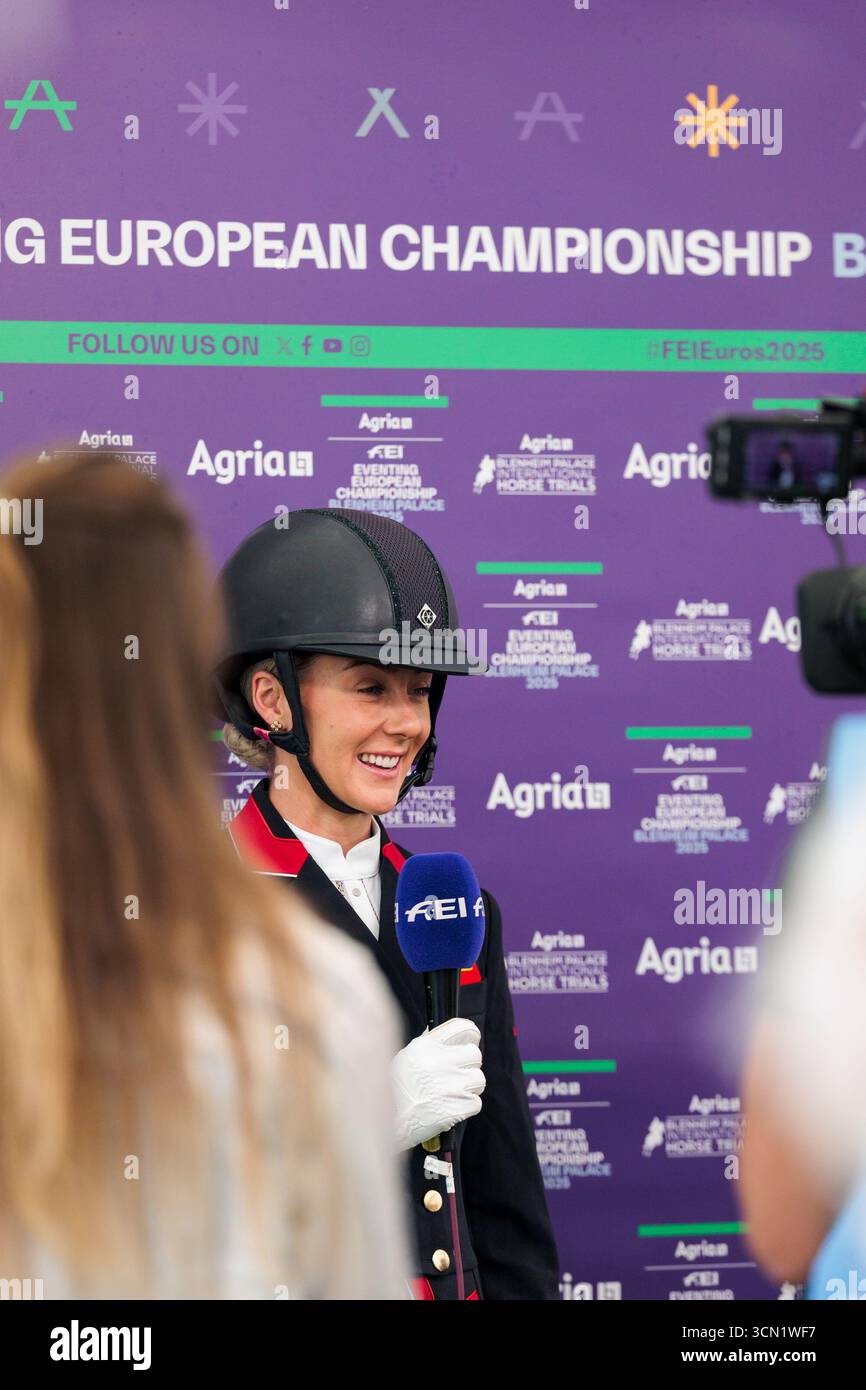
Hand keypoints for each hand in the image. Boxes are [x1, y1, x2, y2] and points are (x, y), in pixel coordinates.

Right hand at [390, 1017, 485, 1151]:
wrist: (379, 1122)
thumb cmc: (392, 1091)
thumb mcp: (405, 1058)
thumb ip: (428, 1046)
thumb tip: (447, 1037)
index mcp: (426, 1046)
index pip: (464, 1028)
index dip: (470, 1037)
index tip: (468, 1044)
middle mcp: (439, 1062)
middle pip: (475, 1055)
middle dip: (469, 1066)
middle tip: (457, 1076)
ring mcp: (449, 1085)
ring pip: (479, 1080)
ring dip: (469, 1088)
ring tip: (451, 1095)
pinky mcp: (454, 1108)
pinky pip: (475, 1103)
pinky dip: (466, 1108)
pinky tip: (450, 1109)